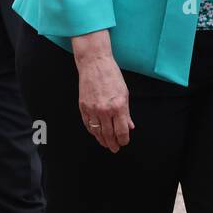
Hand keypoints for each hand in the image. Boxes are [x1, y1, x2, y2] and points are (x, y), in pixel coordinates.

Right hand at [73, 34, 132, 152]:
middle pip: (109, 135)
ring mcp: (92, 109)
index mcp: (118, 107)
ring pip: (97, 132)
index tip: (124, 142)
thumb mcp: (124, 93)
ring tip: (106, 144)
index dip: (123, 140)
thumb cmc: (111, 75)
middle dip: (113, 144)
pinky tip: (96, 134)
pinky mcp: (83, 107)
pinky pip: (88, 124)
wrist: (94, 63)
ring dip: (102, 140)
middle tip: (115, 149)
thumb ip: (126, 113)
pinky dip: (92, 131)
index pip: (121, 131)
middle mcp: (105, 110)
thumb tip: (129, 126)